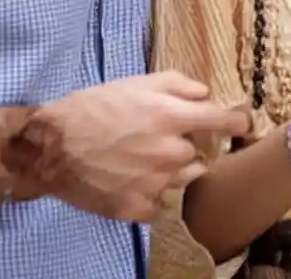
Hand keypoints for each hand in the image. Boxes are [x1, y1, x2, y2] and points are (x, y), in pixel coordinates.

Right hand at [6, 71, 250, 221]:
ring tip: (144, 160)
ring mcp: (156, 183)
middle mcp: (170, 152)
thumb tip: (208, 95)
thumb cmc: (93, 108)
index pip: (227, 121)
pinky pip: (163, 203)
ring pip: (186, 178)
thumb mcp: (137, 82)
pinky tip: (132, 179)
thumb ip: (180, 85)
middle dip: (188, 146)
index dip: (239, 121)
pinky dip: (153, 193)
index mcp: (171, 117)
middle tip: (160, 140)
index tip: (241, 124)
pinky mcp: (139, 208)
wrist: (49, 147)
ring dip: (174, 170)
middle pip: (202, 153)